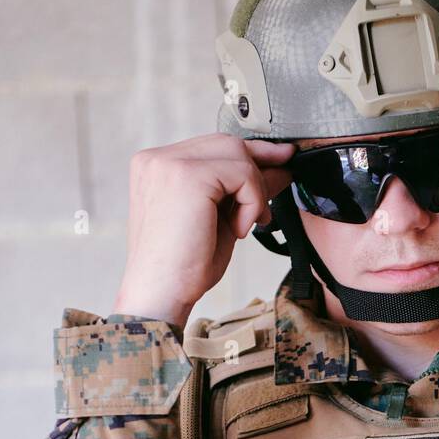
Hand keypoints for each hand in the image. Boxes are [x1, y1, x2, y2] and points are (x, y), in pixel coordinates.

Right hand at [114, 133, 295, 326]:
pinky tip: (239, 230)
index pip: (212, 147)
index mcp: (157, 167)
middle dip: (260, 164)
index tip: (280, 160)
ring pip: (237, 154)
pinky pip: (242, 174)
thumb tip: (280, 169)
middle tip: (281, 184)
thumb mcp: (222, 219)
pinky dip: (252, 202)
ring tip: (246, 225)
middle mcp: (157, 159)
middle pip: (226, 143)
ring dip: (254, 191)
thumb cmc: (184, 267)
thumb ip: (245, 190)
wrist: (162, 295)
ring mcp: (169, 163)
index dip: (249, 154)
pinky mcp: (188, 176)